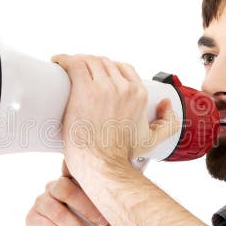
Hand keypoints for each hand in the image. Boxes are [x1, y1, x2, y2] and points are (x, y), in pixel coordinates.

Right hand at [25, 160, 122, 225]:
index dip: (80, 170)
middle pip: (63, 187)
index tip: (97, 184)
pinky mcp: (33, 220)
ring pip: (55, 210)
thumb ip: (114, 203)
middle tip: (102, 223)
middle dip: (85, 207)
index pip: (72, 166)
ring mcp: (42, 203)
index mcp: (76, 182)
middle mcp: (56, 188)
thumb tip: (117, 189)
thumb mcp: (116, 221)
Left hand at [50, 54, 179, 180]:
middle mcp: (123, 87)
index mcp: (138, 94)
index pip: (122, 67)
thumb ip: (167, 123)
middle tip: (77, 72)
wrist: (104, 166)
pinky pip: (73, 64)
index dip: (107, 68)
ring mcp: (103, 88)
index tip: (95, 74)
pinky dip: (64, 60)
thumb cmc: (122, 156)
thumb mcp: (152, 141)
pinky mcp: (84, 91)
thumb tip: (165, 104)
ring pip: (88, 61)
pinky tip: (58, 62)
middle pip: (103, 62)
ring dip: (76, 61)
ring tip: (65, 68)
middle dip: (90, 64)